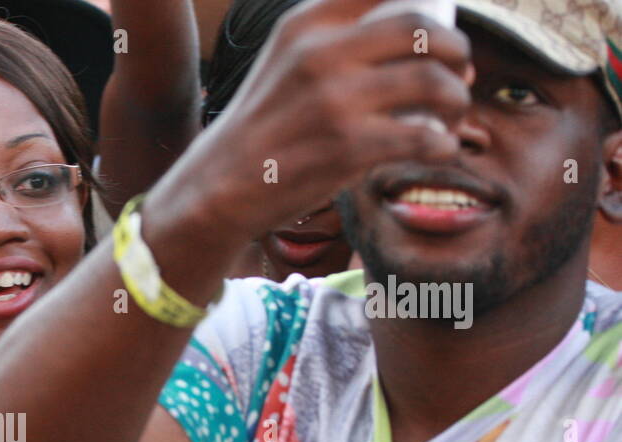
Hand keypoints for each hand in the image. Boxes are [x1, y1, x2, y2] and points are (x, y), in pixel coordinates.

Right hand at [166, 0, 471, 242]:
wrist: (217, 188)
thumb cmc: (263, 128)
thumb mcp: (285, 60)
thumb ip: (334, 36)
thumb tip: (415, 28)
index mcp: (306, 22)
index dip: (432, 1)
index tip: (441, 28)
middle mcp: (320, 52)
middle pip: (422, 29)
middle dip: (457, 51)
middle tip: (459, 75)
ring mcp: (335, 100)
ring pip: (434, 81)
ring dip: (457, 100)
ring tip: (451, 117)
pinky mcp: (347, 148)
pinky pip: (424, 137)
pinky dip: (443, 145)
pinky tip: (438, 149)